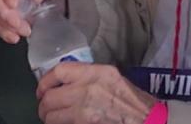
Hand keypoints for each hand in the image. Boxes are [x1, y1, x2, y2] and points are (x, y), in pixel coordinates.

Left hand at [37, 63, 156, 123]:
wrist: (146, 120)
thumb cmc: (132, 101)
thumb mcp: (112, 78)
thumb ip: (89, 77)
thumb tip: (64, 82)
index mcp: (96, 72)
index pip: (59, 71)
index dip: (45, 81)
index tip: (43, 89)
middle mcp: (88, 89)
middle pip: (50, 96)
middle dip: (44, 105)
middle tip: (46, 108)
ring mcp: (85, 110)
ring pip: (51, 115)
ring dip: (49, 118)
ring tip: (53, 118)